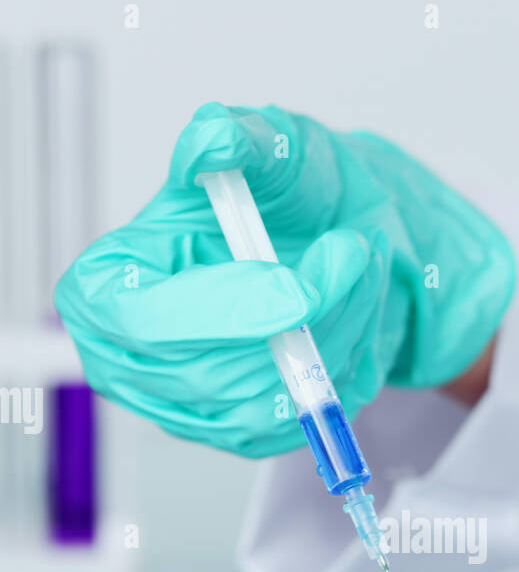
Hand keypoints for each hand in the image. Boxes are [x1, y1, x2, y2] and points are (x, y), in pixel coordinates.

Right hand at [55, 102, 514, 456]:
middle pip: (209, 371)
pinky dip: (342, 362)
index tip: (295, 289)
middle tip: (353, 253)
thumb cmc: (285, 199)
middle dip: (299, 315)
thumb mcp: (275, 151)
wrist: (335, 239)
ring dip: (334, 330)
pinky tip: (352, 310)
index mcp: (106, 285)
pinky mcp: (241, 434)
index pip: (139, 319)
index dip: (218, 310)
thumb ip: (244, 141)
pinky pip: (297, 415)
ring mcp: (186, 408)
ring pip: (265, 397)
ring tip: (359, 266)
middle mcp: (133, 359)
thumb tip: (212, 137)